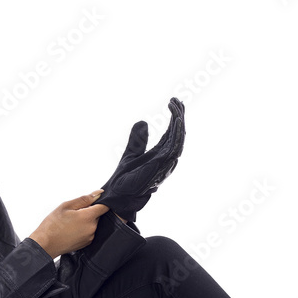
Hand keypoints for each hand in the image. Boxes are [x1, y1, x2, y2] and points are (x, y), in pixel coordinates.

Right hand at [28, 191, 109, 258]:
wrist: (45, 244)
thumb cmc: (52, 225)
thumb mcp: (66, 206)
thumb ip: (85, 199)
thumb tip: (98, 193)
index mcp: (88, 217)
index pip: (104, 206)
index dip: (100, 201)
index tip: (94, 200)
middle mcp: (92, 228)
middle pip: (97, 215)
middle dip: (88, 211)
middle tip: (74, 213)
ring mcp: (90, 237)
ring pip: (93, 223)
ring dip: (85, 220)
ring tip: (71, 222)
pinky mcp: (87, 243)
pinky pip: (89, 231)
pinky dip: (83, 228)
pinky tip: (72, 229)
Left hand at [95, 97, 184, 221]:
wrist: (117, 196)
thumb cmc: (124, 180)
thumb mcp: (131, 153)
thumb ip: (138, 139)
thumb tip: (144, 121)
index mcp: (159, 154)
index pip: (172, 133)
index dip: (175, 118)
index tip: (174, 102)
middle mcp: (165, 159)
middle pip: (178, 135)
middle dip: (180, 117)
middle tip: (178, 101)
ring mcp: (164, 164)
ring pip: (178, 141)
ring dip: (179, 125)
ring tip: (178, 109)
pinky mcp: (160, 168)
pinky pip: (173, 150)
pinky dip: (176, 136)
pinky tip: (176, 123)